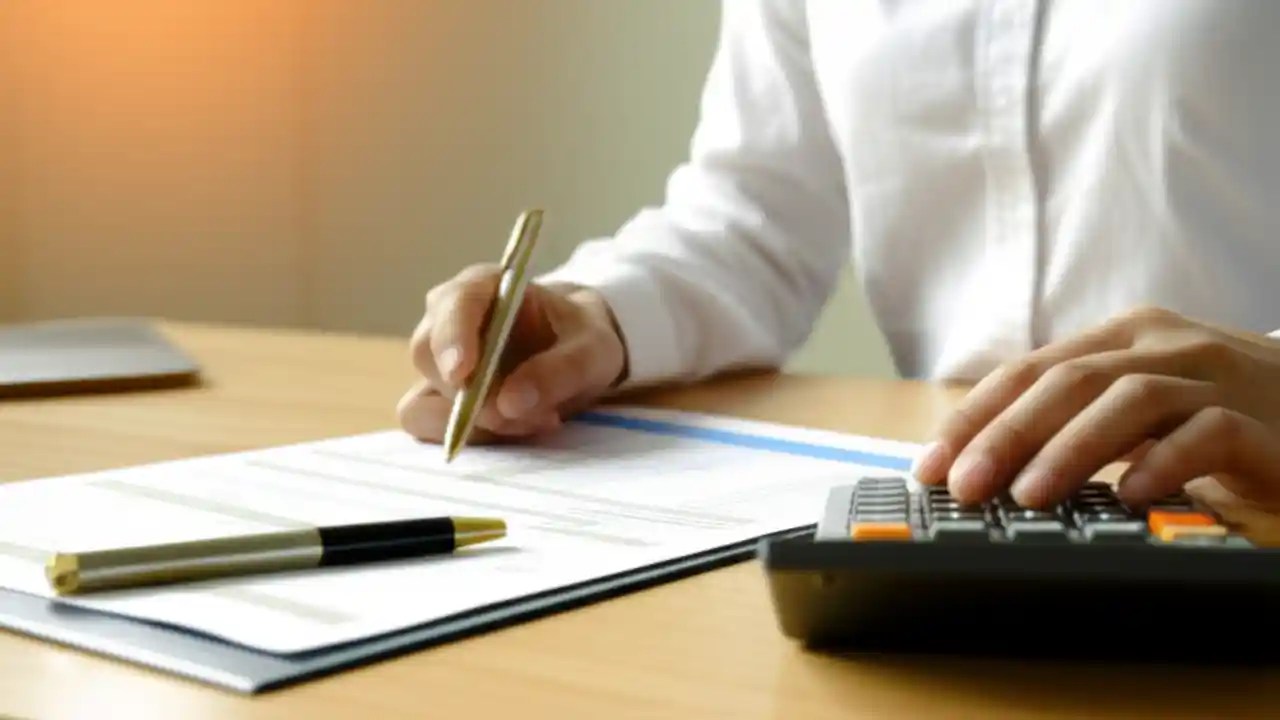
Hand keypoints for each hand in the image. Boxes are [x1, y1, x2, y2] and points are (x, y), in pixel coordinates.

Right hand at [397, 264, 626, 443]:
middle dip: (474, 396)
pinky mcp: (436, 398)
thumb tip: (509, 403)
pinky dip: (471, 436)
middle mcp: (447, 319)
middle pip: (427, 356)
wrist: (576, 355)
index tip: (464, 374)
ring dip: (476, 424)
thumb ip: (560, 370)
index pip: (452, 304)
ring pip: (423, 400)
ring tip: (536, 420)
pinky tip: (516, 428)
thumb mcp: (593, 350)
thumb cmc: (580, 338)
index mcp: (482, 286)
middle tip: (534, 413)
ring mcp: (436, 361)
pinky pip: (429, 425)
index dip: (453, 338)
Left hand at [912, 306, 1279, 510]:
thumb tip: (979, 467)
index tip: (929, 467)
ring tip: (1028, 497)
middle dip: (1004, 435)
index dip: (973, 418)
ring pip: (1130, 399)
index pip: (1027, 371)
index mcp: (1121, 339)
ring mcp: (1215, 377)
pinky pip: (1209, 432)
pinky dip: (1164, 461)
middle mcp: (1163, 345)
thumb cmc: (1217, 418)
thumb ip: (1072, 422)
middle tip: (964, 487)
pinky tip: (1130, 495)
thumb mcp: (1136, 411)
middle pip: (1067, 380)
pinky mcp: (1263, 420)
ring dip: (1070, 448)